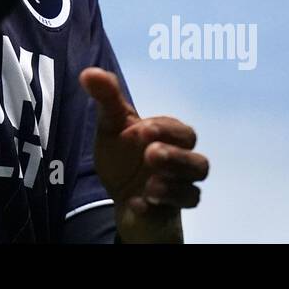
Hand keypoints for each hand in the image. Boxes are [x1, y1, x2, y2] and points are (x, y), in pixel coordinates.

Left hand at [80, 67, 208, 243]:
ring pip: (194, 192)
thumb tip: (89, 72)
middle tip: (151, 154)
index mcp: (170, 139)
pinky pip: (172, 217)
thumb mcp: (111, 126)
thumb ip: (106, 99)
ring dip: (173, 188)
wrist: (122, 196)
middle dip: (176, 158)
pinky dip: (157, 209)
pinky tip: (138, 204)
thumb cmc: (123, 155)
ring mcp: (177, 191)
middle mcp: (181, 164)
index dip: (165, 130)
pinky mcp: (168, 215)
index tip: (141, 129)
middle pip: (198, 163)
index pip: (181, 132)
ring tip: (150, 187)